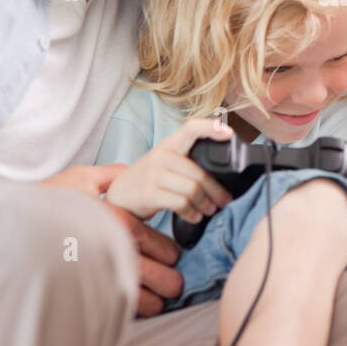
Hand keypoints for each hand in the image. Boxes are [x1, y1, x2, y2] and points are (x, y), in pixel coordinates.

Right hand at [40, 163, 186, 316]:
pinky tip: (132, 313)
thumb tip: (132, 174)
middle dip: (165, 281)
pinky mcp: (78, 290)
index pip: (148, 239)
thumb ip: (111, 176)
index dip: (164, 251)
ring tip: (160, 303)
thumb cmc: (44, 200)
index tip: (172, 257)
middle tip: (175, 286)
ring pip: (131, 294)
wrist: (6, 227)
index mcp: (111, 219)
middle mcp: (105, 247)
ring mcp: (92, 271)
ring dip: (150, 301)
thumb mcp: (80, 178)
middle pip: (146, 270)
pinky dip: (124, 312)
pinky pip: (108, 305)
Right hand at [104, 118, 234, 222]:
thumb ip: (186, 162)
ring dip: (206, 204)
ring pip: (193, 190)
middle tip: (224, 201)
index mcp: (168, 145)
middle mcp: (161, 156)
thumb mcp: (164, 164)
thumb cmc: (148, 180)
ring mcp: (153, 174)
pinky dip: (192, 213)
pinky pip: (180, 203)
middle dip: (217, 191)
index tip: (229, 133)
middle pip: (199, 173)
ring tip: (210, 210)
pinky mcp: (149, 193)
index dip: (210, 127)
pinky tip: (194, 217)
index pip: (190, 128)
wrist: (118, 196)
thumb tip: (221, 175)